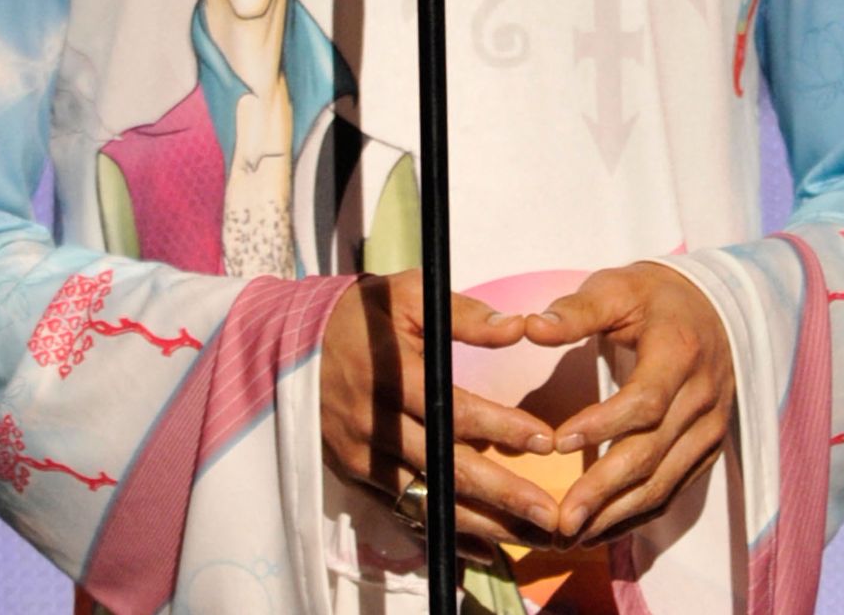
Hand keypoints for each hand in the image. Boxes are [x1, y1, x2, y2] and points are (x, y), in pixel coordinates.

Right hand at [321, 268, 559, 561]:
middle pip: (443, 467)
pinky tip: (482, 549)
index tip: (544, 440)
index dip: (500, 427)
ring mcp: (359, 454)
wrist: (295, 340)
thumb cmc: (364, 314)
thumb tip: (519, 328)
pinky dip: (442, 532)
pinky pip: (402, 512)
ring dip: (479, 524)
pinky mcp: (352, 474)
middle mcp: (372, 421)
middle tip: (548, 515)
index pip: (452, 410)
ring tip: (528, 537)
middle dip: (500, 494)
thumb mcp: (411, 294)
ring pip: (424, 499)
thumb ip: (466, 314)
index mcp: (390, 374)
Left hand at [523, 262, 734, 546]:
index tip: (558, 441)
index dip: (603, 426)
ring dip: (620, 513)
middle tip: (562, 517)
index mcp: (679, 352)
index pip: (644, 401)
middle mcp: (702, 397)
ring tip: (575, 533)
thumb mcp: (616, 288)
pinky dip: (639, 514)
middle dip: (606, 489)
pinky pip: (675, 490)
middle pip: (653, 453)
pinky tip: (604, 528)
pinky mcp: (708, 448)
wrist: (712, 308)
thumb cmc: (652, 298)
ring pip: (665, 482)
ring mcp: (710, 428)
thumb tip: (531, 328)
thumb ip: (576, 311)